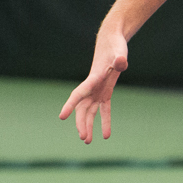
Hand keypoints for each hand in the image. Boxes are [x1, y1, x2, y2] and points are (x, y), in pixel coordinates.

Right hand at [59, 28, 128, 142]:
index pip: (79, 94)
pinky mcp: (106, 92)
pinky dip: (104, 121)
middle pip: (82, 107)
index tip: (61, 117)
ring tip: (87, 141)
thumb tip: (121, 63)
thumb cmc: (115, 45)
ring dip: (87, 125)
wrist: (112, 41)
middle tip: (84, 138)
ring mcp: (98, 90)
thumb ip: (119, 59)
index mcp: (93, 78)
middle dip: (81, 123)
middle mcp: (92, 86)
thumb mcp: (119, 51)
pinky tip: (106, 135)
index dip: (70, 105)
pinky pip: (103, 110)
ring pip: (89, 111)